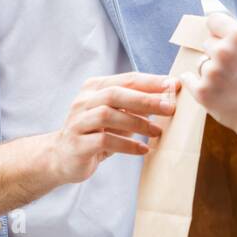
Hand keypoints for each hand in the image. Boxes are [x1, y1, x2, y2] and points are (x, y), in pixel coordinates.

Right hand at [49, 72, 178, 184]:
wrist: (63, 157)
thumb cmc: (96, 133)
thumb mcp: (116, 115)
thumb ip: (135, 105)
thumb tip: (168, 97)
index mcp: (95, 87)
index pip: (126, 79)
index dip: (150, 81)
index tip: (173, 85)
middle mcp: (84, 101)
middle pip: (115, 93)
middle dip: (145, 99)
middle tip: (169, 107)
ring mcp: (78, 122)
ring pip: (107, 114)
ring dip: (137, 122)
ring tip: (157, 131)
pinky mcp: (78, 143)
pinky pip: (104, 140)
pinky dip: (127, 144)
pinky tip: (143, 149)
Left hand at [178, 12, 236, 144]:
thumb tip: (218, 36)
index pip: (213, 20)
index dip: (217, 30)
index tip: (220, 37)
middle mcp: (224, 50)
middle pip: (207, 42)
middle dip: (216, 53)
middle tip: (232, 69)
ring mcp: (211, 71)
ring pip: (201, 63)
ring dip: (210, 71)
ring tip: (229, 85)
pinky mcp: (201, 91)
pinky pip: (189, 78)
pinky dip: (197, 84)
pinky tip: (212, 90)